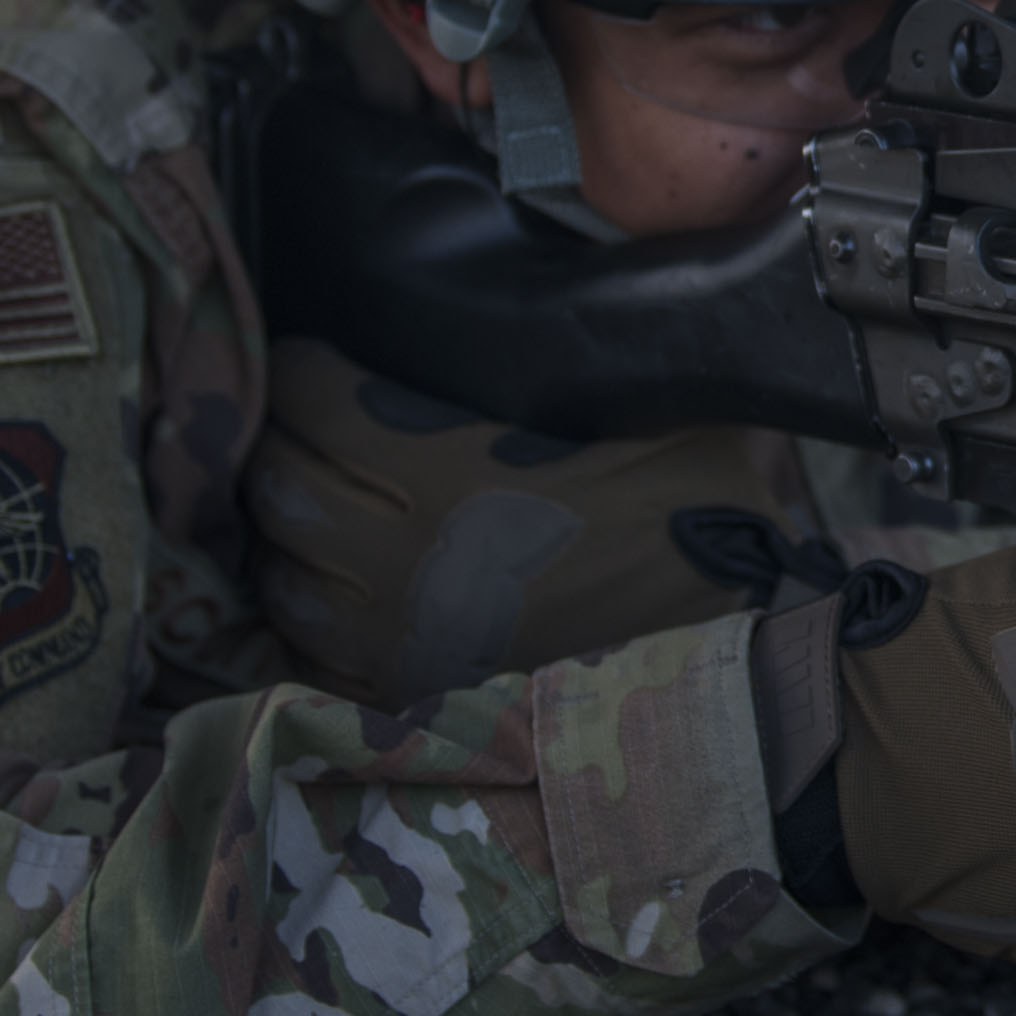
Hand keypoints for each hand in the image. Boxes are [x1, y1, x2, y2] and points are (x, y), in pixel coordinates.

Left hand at [244, 335, 813, 702]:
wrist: (739, 663)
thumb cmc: (706, 529)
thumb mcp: (655, 414)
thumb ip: (576, 369)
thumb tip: (547, 308)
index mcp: (449, 475)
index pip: (312, 402)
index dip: (303, 370)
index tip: (316, 359)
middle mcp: (400, 562)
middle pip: (276, 486)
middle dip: (281, 445)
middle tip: (306, 426)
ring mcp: (398, 646)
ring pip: (280, 580)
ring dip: (288, 539)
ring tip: (315, 512)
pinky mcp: (412, 708)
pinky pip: (312, 662)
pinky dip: (312, 627)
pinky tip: (342, 600)